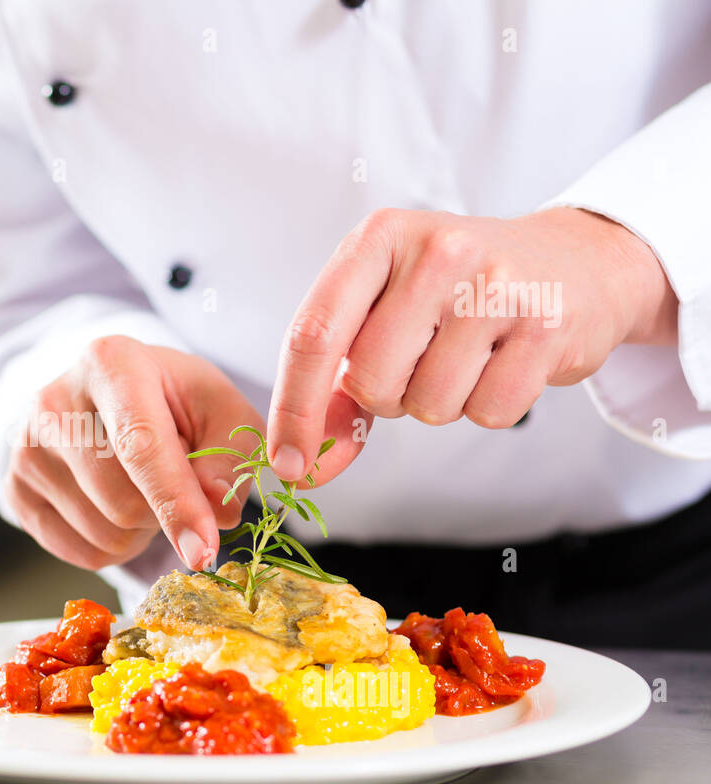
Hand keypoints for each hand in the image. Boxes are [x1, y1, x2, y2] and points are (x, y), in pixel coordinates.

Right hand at [4, 336, 261, 570]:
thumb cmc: (171, 399)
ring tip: (141, 490)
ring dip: (141, 532)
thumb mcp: (217, 406)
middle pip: (123, 503)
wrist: (105, 394)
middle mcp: (54, 401)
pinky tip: (114, 508)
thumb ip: (231, 454)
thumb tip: (220, 512)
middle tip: (171, 482)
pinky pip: (80, 553)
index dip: (176, 503)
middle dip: (163, 513)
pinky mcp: (14, 488)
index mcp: (110, 363)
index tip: (203, 551)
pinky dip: (113, 546)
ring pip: (104, 534)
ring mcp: (24, 447)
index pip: (141, 446)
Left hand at [266, 207, 678, 482]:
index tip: (284, 464)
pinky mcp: (547, 322)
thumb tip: (301, 468)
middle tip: (421, 361)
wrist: (575, 263)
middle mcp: (435, 251)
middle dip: (387, 397)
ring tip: (468, 355)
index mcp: (378, 239)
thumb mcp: (385, 313)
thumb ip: (335, 388)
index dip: (293, 408)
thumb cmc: (457, 295)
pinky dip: (489, 406)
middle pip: (371, 380)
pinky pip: (489, 412)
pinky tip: (505, 361)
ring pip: (429, 404)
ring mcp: (496, 283)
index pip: (313, 334)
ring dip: (440, 402)